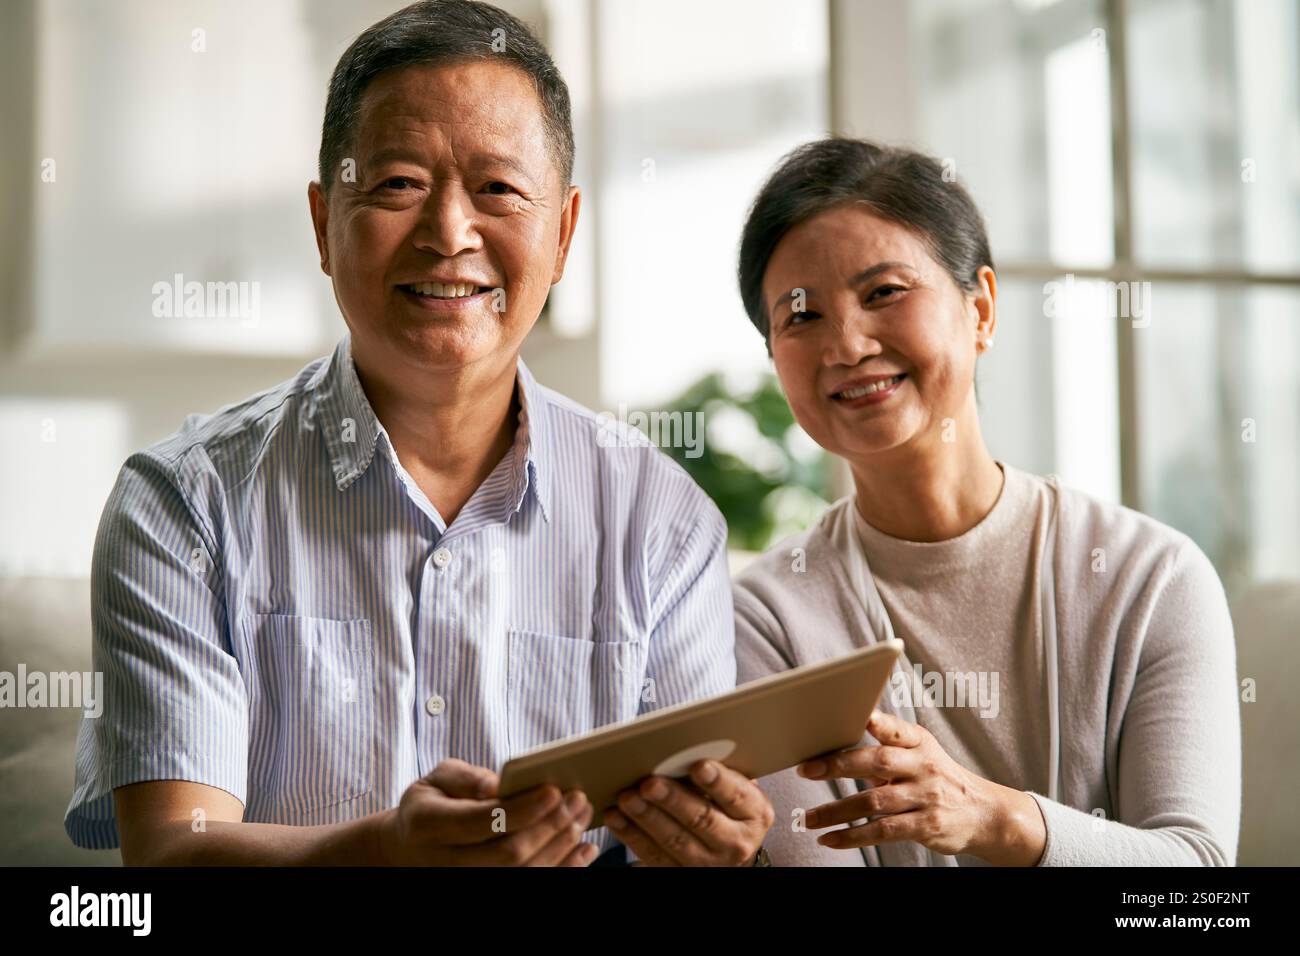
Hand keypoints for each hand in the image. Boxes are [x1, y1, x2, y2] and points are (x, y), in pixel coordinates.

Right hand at [378, 758, 597, 865]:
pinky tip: (585, 848)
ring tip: (584, 815)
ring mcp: (468, 880)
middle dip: (550, 825)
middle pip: (509, 853)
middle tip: (578, 798)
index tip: (553, 790)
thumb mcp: (437, 778)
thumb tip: (499, 785)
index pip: (482, 822)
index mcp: (429, 825)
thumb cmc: (432, 803)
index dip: (521, 809)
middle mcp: (447, 862)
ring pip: (524, 873)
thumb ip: (467, 778)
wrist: (412, 846)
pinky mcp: (489, 887)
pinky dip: (564, 868)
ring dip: (562, 846)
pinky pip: (532, 883)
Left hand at [603, 760, 773, 865]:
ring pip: (675, 841)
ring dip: (647, 819)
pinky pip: (654, 856)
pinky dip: (632, 835)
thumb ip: (720, 769)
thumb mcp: (737, 785)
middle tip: (649, 783)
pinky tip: (616, 817)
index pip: (737, 795)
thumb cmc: (729, 802)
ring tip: (627, 798)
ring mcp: (708, 862)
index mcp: (754, 813)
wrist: (731, 846)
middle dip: (673, 800)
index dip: (718, 781)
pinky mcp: (682, 873)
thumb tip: (685, 743)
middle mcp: (736, 842)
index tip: (699, 765)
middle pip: (702, 819)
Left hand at [797, 711, 1045, 864]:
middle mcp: (924, 767)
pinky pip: (883, 831)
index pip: (897, 729)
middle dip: (839, 765)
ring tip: (809, 818)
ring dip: (836, 811)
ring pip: (874, 802)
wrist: (986, 815)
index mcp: (920, 743)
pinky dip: (853, 837)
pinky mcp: (926, 826)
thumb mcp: (921, 755)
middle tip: (807, 770)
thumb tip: (837, 748)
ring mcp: (926, 797)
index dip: (880, 723)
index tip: (862, 716)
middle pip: (878, 762)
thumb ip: (886, 751)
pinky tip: (831, 839)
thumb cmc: (941, 779)